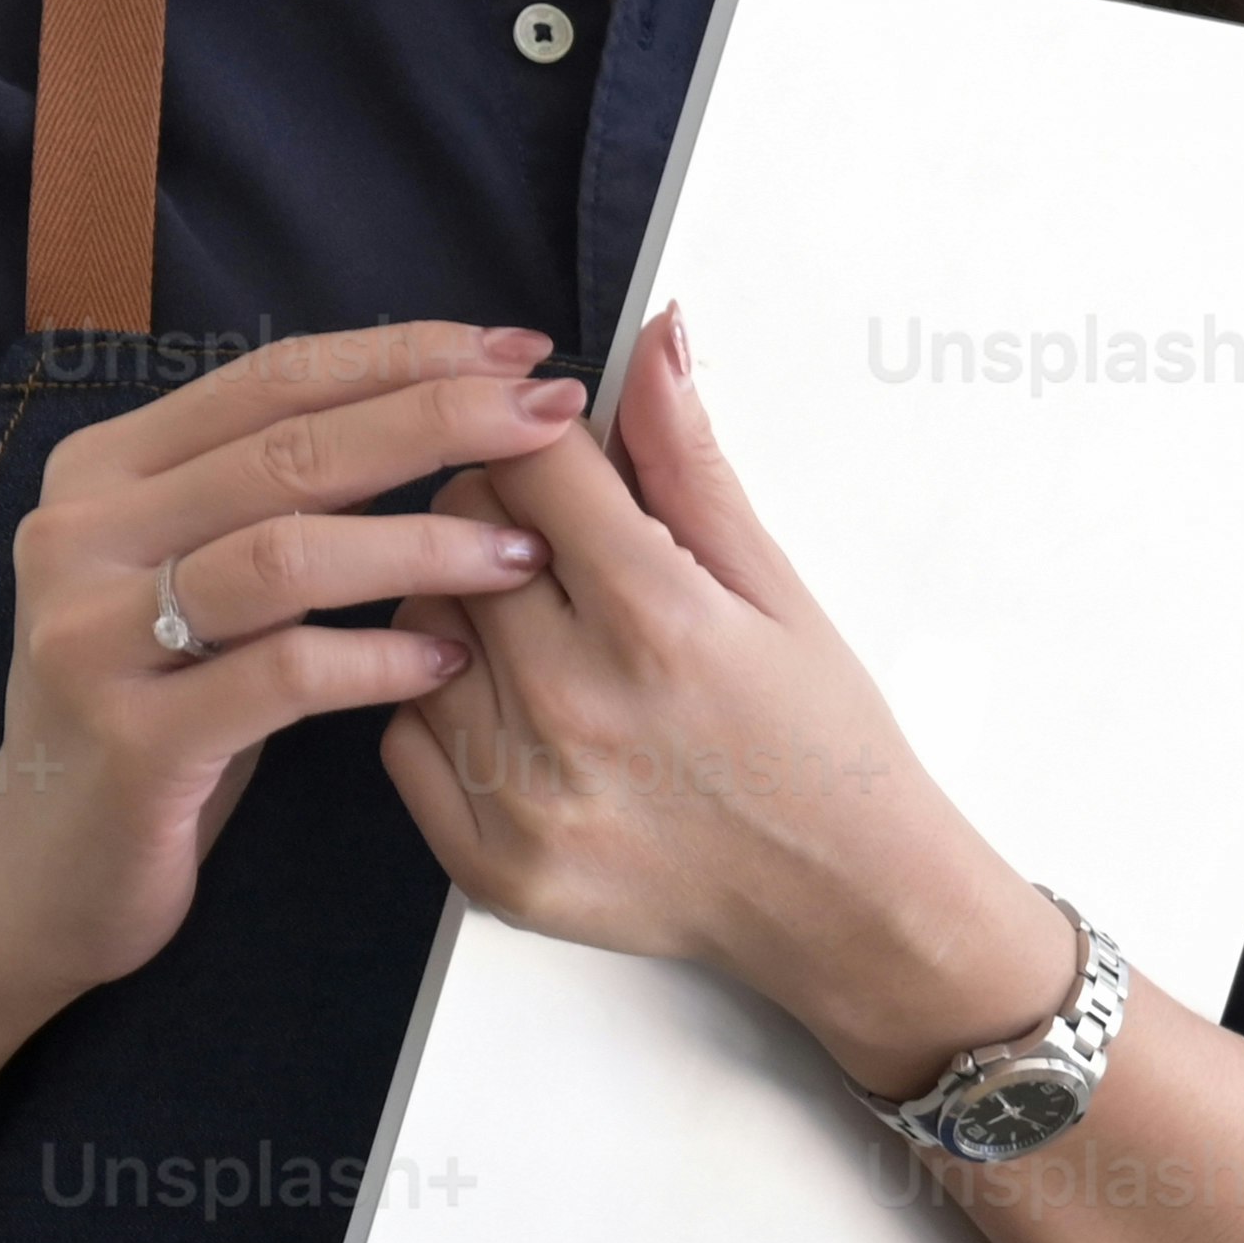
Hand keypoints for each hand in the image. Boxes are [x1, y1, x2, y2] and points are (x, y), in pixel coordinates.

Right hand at [0, 318, 579, 996]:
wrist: (42, 873)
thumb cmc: (157, 711)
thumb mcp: (199, 581)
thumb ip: (279, 493)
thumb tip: (442, 398)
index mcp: (103, 471)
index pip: (273, 377)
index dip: (406, 354)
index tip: (523, 351)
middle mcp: (81, 535)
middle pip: (290, 448)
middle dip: (439, 420)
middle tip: (552, 416)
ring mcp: (92, 637)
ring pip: (286, 554)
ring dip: (424, 543)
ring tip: (523, 552)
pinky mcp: (129, 740)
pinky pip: (280, 675)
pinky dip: (377, 660)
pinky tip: (448, 660)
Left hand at [384, 314, 1074, 1093]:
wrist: (839, 901)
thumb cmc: (819, 739)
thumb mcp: (774, 586)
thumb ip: (690, 463)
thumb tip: (653, 340)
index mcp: (656, 617)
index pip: (527, 461)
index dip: (544, 440)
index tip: (570, 461)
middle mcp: (576, 703)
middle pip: (460, 529)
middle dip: (503, 513)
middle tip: (569, 551)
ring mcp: (523, 790)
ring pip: (419, 622)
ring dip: (465, 606)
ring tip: (548, 632)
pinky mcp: (488, 860)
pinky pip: (404, 730)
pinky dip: (445, 702)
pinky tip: (520, 707)